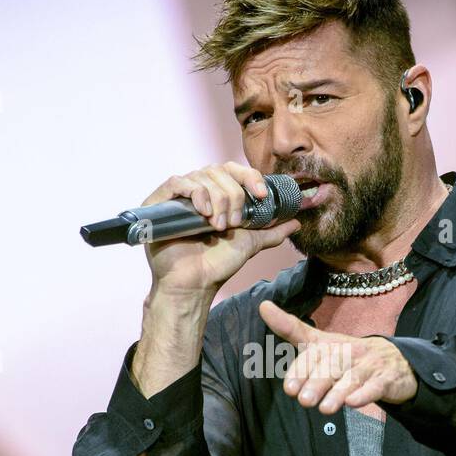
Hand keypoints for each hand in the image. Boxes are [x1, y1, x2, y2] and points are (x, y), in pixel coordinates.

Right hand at [140, 161, 300, 294]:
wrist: (195, 283)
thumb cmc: (217, 265)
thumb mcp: (250, 243)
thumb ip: (272, 231)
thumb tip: (296, 222)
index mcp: (218, 196)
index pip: (234, 171)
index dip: (249, 177)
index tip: (261, 195)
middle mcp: (199, 193)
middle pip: (219, 171)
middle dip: (233, 195)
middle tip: (234, 223)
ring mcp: (179, 197)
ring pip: (202, 176)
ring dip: (217, 199)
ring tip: (217, 226)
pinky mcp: (160, 203)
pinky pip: (177, 182)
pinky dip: (195, 192)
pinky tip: (203, 211)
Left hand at [258, 300, 418, 413]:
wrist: (397, 362)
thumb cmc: (350, 355)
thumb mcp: (321, 342)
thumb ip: (292, 328)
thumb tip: (263, 306)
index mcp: (330, 344)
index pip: (313, 353)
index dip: (301, 368)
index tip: (289, 388)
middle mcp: (349, 352)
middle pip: (332, 366)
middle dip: (317, 382)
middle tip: (304, 400)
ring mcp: (369, 365)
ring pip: (352, 378)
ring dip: (338, 392)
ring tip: (325, 408)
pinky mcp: (386, 379)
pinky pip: (375, 387)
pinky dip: (365, 395)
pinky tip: (354, 403)